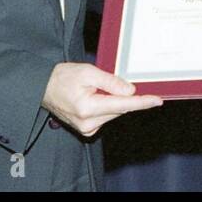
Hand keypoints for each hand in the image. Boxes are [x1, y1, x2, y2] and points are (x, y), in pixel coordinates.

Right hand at [42, 63, 162, 136]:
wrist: (43, 88)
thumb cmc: (63, 77)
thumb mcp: (88, 72)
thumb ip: (110, 82)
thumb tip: (130, 91)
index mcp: (88, 108)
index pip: (123, 106)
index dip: (142, 102)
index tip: (157, 100)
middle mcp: (88, 123)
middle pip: (119, 109)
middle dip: (124, 96)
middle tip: (114, 81)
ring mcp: (87, 129)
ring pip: (114, 113)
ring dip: (114, 101)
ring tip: (96, 88)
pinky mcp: (86, 130)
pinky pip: (106, 116)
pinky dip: (107, 106)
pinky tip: (95, 97)